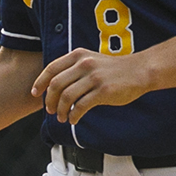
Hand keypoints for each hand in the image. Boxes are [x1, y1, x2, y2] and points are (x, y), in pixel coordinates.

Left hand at [30, 49, 152, 124]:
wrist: (139, 71)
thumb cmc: (114, 69)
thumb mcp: (90, 61)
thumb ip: (73, 69)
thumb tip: (53, 86)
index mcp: (78, 55)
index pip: (51, 69)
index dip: (40, 82)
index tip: (36, 94)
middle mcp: (84, 64)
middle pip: (56, 85)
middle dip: (49, 100)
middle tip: (50, 110)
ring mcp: (94, 77)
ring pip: (66, 97)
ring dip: (61, 110)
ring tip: (62, 117)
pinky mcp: (103, 91)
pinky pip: (81, 106)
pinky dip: (73, 116)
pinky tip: (73, 119)